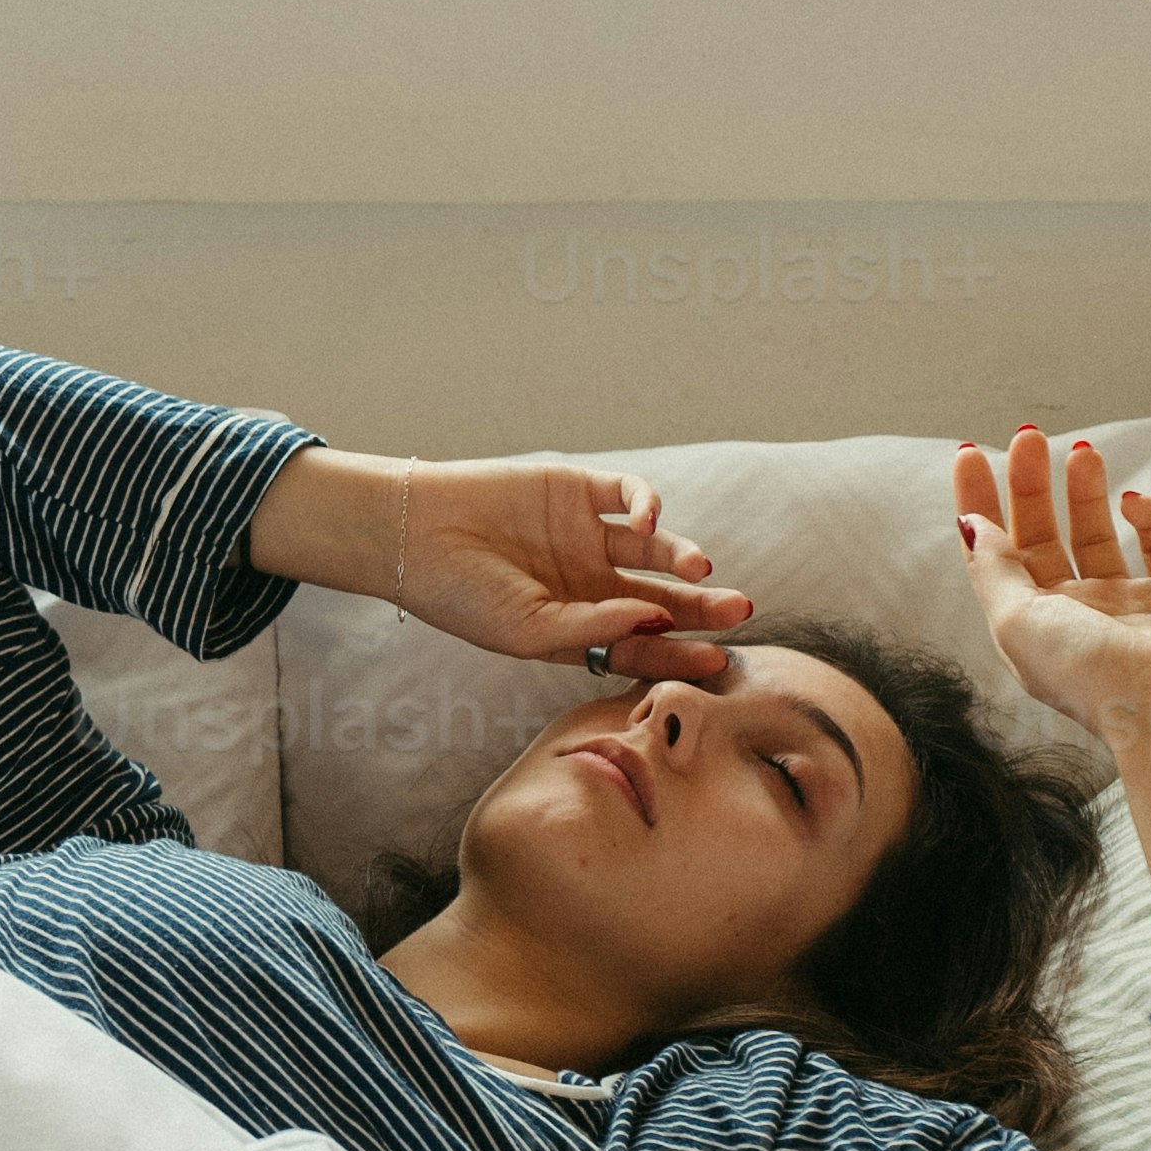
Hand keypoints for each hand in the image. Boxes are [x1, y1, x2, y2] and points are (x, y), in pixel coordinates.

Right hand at [255, 449, 753, 675]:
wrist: (412, 534)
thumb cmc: (461, 596)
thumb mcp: (527, 631)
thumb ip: (591, 631)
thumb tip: (657, 623)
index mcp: (578, 627)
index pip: (644, 646)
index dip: (681, 652)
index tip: (718, 661)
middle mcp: (589, 583)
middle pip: (662, 598)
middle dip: (701, 607)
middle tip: (738, 610)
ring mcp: (585, 536)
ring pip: (655, 550)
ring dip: (682, 558)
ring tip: (697, 568)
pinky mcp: (578, 490)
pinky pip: (629, 496)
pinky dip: (649, 506)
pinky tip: (650, 523)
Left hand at [951, 430, 1150, 764]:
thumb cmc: (1086, 674)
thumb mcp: (1015, 620)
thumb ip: (992, 568)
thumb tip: (969, 522)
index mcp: (1026, 623)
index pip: (993, 551)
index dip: (978, 501)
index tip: (971, 450)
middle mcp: (1071, 613)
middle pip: (1042, 534)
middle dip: (1032, 484)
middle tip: (1030, 434)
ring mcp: (1124, 606)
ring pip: (1097, 534)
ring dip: (1086, 490)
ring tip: (1082, 450)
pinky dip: (1150, 517)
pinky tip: (1135, 501)